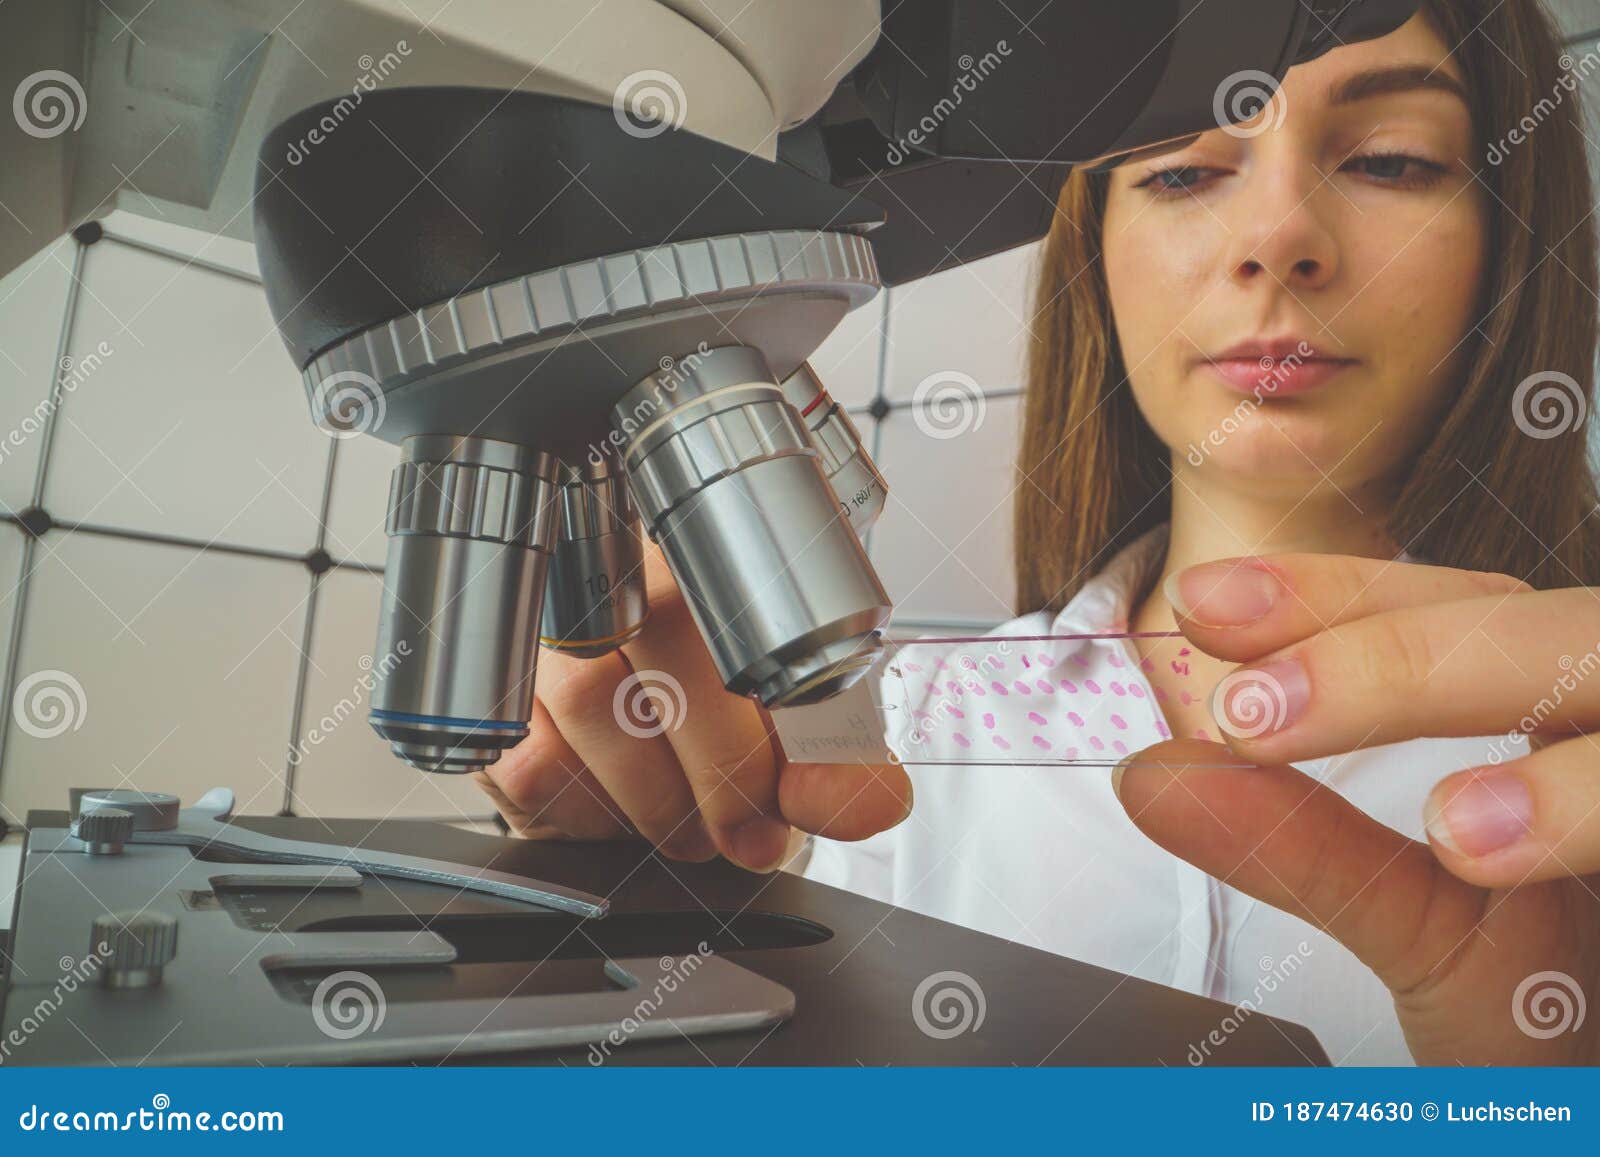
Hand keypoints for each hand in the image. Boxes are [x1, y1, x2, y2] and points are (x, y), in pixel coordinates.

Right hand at [473, 542, 910, 870]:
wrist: (643, 745)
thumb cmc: (723, 725)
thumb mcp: (801, 739)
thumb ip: (842, 765)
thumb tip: (874, 800)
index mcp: (711, 559)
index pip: (750, 604)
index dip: (780, 708)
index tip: (795, 794)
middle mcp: (623, 569)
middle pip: (667, 642)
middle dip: (722, 771)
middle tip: (749, 835)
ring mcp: (547, 629)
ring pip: (591, 698)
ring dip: (655, 797)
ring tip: (689, 829)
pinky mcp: (499, 699)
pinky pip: (533, 756)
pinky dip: (588, 811)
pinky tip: (619, 809)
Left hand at [1118, 553, 1599, 1063]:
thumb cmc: (1564, 1009)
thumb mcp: (1423, 924)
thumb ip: (1306, 846)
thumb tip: (1147, 777)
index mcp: (1568, 706)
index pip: (1458, 606)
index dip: (1335, 594)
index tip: (1202, 604)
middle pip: (1552, 634)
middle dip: (1401, 661)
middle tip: (1251, 711)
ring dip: (1554, 770)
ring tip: (1450, 832)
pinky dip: (1599, 811)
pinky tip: (1512, 854)